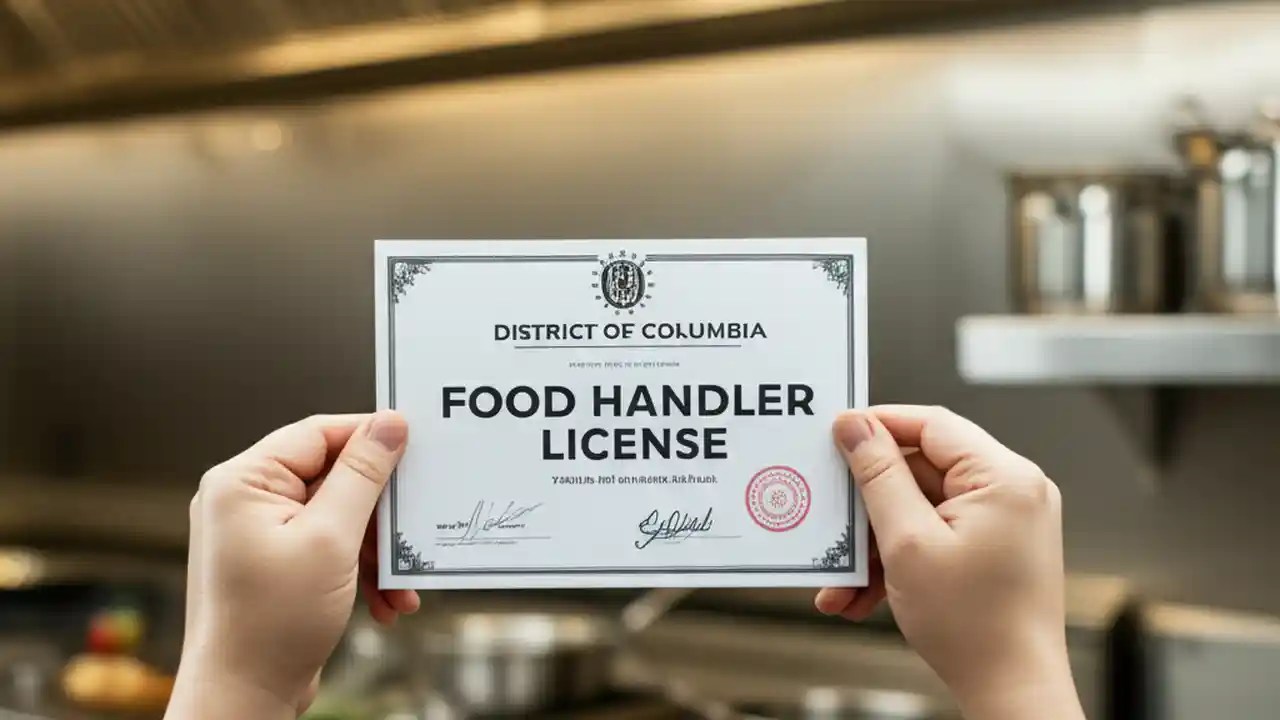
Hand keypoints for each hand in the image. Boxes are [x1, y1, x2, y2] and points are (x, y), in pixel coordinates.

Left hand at [166, 412, 419, 719]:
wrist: (241, 699)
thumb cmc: (271, 624)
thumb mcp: (331, 540)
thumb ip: (363, 475)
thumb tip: (390, 423)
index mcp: (242, 482)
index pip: (318, 434)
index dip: (370, 438)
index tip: (415, 445)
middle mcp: (243, 500)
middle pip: (332, 477)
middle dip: (377, 514)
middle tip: (411, 530)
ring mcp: (256, 534)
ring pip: (336, 517)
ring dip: (374, 551)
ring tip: (400, 587)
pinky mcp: (273, 563)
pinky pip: (327, 547)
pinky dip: (358, 570)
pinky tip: (382, 602)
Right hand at [814, 406, 1083, 719]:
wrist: (1013, 693)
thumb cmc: (976, 628)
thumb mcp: (907, 542)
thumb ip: (878, 475)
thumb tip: (856, 426)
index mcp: (1006, 478)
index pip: (931, 424)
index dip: (879, 425)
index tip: (836, 433)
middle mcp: (1014, 491)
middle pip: (921, 470)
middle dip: (869, 507)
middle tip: (832, 522)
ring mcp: (1007, 520)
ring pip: (921, 508)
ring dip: (877, 543)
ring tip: (843, 581)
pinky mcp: (995, 546)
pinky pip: (936, 534)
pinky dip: (899, 558)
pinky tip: (865, 593)